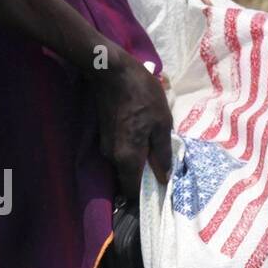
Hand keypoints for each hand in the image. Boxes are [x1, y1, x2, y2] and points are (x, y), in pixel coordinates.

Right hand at [91, 47, 172, 207]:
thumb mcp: (161, 123)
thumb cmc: (142, 95)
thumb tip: (163, 177)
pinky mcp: (103, 135)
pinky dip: (132, 151)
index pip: (131, 192)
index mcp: (127, 159)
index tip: (158, 191)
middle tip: (162, 170)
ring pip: (123, 165)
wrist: (111, 71)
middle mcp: (112, 157)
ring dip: (138, 162)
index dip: (144, 196)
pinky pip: (120, 152)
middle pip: (127, 179)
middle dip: (143, 179)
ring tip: (155, 151)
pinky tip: (144, 138)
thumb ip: (162, 153)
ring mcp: (105, 146)